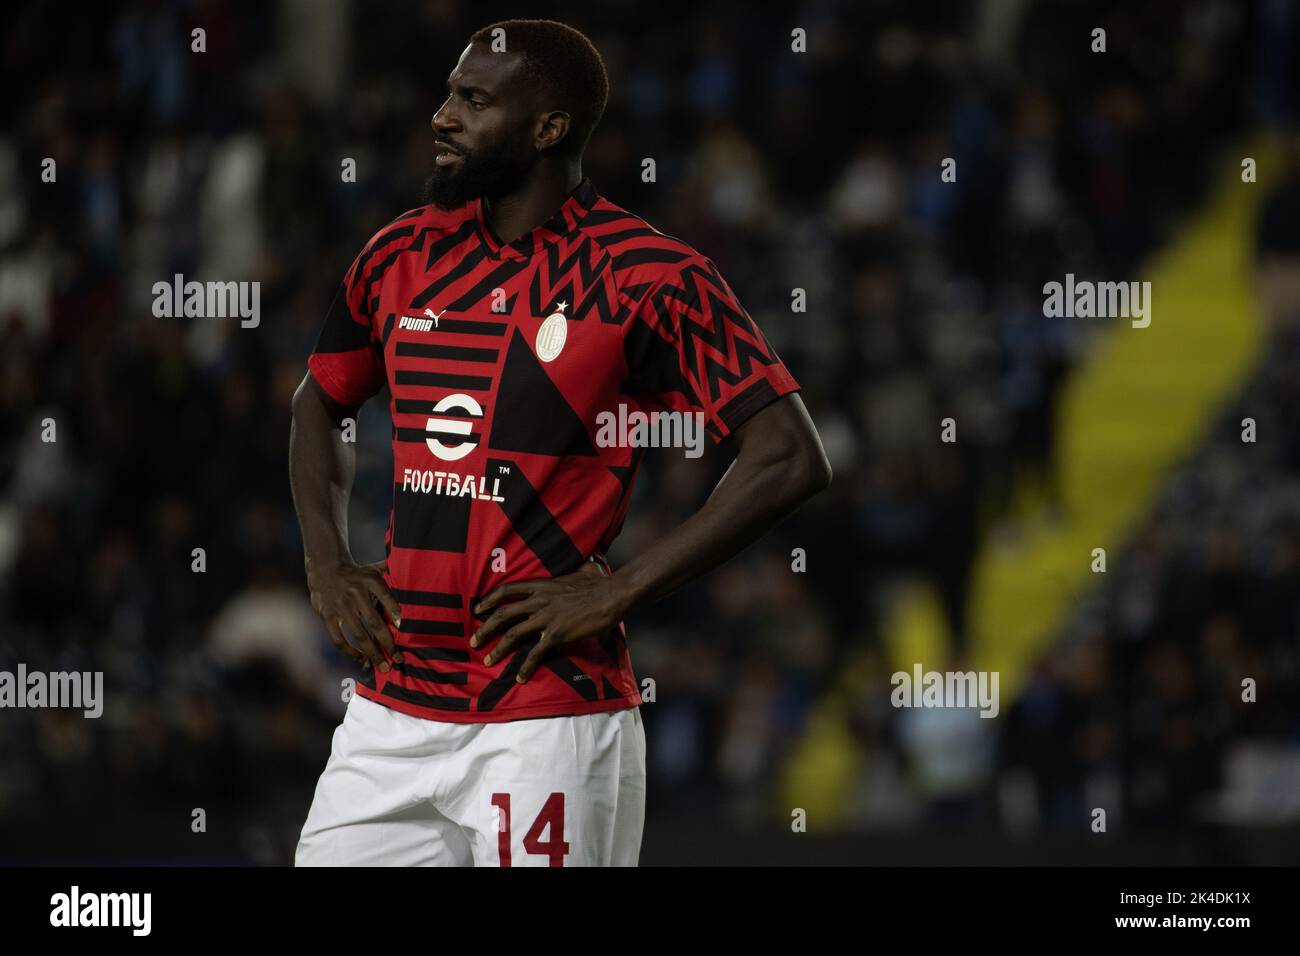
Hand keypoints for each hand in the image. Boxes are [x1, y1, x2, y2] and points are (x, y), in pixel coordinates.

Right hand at [307, 559, 403, 670]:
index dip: (395, 612)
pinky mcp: (327, 616)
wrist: (325, 569)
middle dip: (388, 644)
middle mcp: (355, 593)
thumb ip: (392, 578)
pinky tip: (361, 658)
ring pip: (359, 635)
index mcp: (370, 581)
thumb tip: (414, 587)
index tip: (404, 628)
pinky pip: (339, 639)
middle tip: (399, 659)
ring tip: (383, 666)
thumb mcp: (374, 570)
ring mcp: (340, 606)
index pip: (386, 597)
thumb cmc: (357, 574)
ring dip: (372, 653)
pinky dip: (350, 651)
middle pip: (374, 623)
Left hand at [471, 561, 628, 682]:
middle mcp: (538, 601)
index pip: (507, 590)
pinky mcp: (557, 633)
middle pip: (503, 614)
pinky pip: (536, 652)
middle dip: (485, 629)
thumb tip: (587, 567)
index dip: (489, 600)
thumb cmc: (600, 584)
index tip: (478, 609)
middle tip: (474, 640)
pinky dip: (526, 666)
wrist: (611, 595)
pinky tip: (520, 676)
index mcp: (541, 586)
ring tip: (488, 660)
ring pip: (513, 634)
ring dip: (498, 649)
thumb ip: (578, 571)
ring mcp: (546, 618)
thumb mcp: (583, 572)